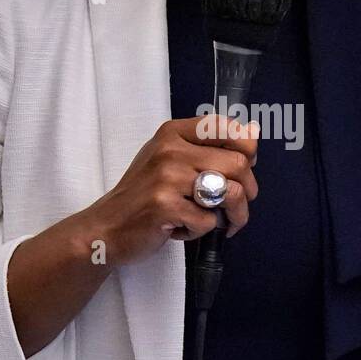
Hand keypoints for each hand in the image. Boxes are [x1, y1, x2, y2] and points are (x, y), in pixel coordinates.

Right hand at [86, 115, 258, 267]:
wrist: (106, 227)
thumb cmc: (143, 194)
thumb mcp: (169, 159)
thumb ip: (207, 146)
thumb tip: (254, 132)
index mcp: (173, 132)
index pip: (228, 128)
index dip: (247, 151)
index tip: (242, 169)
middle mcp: (170, 149)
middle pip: (239, 163)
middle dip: (248, 191)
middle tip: (234, 206)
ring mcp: (167, 177)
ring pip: (231, 192)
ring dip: (234, 215)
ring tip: (221, 222)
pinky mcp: (165, 207)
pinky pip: (209, 221)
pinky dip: (202, 230)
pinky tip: (183, 228)